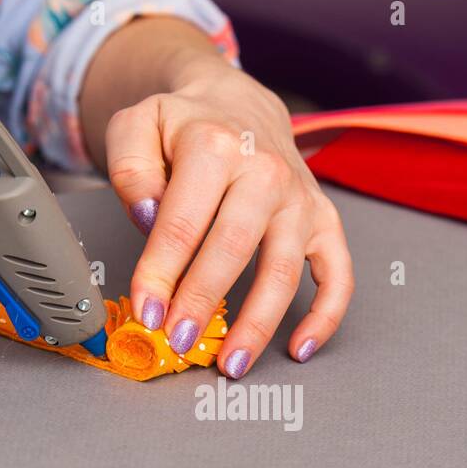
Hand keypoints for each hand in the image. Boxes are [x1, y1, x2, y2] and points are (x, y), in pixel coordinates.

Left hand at [95, 34, 353, 376]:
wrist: (238, 104)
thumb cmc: (185, 125)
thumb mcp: (138, 125)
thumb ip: (129, 167)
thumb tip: (146, 217)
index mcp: (216, 145)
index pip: (182, 222)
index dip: (160, 273)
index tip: (146, 311)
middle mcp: (265, 172)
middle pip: (233, 250)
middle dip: (203, 303)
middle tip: (179, 341)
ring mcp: (300, 200)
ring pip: (283, 272)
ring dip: (257, 324)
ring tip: (231, 363)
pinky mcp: (323, 221)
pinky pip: (337, 274)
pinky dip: (325, 316)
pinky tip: (299, 347)